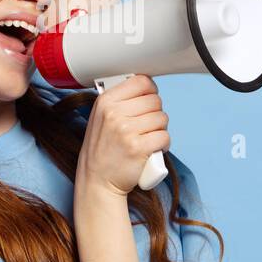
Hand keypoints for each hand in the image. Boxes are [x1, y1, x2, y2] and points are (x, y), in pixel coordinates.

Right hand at [76, 75, 169, 197]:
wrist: (97, 181)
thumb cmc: (102, 150)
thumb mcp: (101, 117)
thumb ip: (119, 101)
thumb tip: (146, 86)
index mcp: (105, 101)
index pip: (141, 81)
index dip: (150, 91)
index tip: (148, 100)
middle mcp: (113, 113)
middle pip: (155, 100)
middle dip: (155, 114)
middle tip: (146, 127)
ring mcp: (125, 130)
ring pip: (162, 118)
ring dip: (160, 130)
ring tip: (148, 138)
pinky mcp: (138, 148)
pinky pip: (164, 137)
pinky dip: (163, 144)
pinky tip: (153, 149)